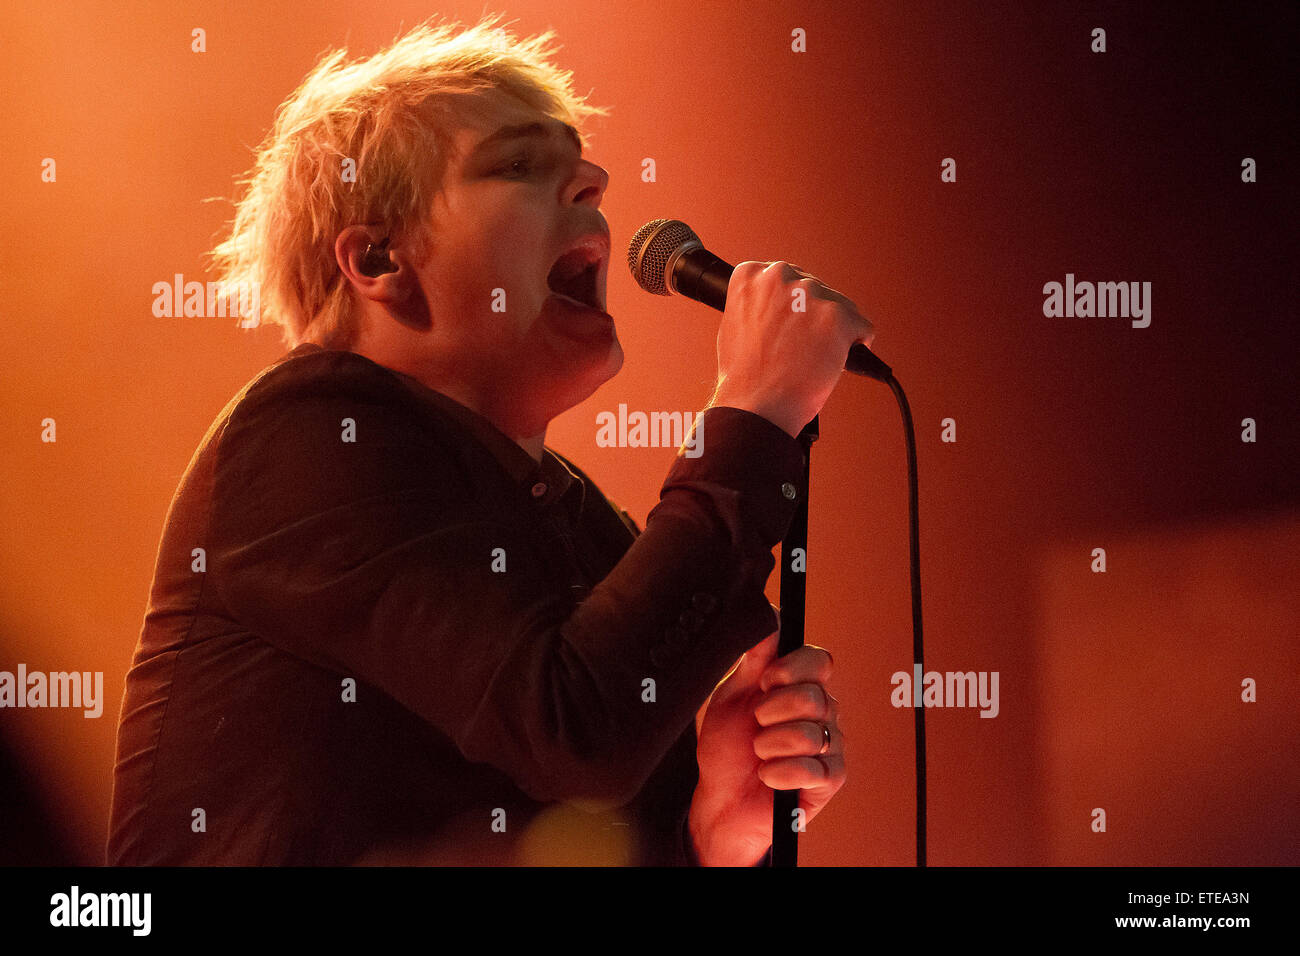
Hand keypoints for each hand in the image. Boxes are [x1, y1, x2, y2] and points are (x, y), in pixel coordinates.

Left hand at [688, 620, 845, 865]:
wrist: (720, 801)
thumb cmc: (726, 750)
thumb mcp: (730, 697)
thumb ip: (753, 658)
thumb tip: (770, 616)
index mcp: (800, 688)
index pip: (819, 661)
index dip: (793, 668)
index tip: (766, 680)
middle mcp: (821, 714)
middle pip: (815, 696)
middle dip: (773, 711)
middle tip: (756, 723)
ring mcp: (829, 747)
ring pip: (811, 734)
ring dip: (771, 745)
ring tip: (758, 753)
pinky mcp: (829, 781)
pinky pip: (812, 769)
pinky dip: (778, 772)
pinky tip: (768, 775)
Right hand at [711, 261, 873, 437]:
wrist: (757, 406)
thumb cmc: (745, 376)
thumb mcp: (736, 324)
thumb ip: (759, 303)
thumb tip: (783, 301)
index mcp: (751, 274)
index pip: (787, 277)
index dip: (791, 306)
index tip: (788, 326)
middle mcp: (780, 276)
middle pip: (815, 290)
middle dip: (813, 316)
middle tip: (800, 348)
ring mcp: (810, 294)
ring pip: (841, 307)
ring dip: (834, 331)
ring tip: (812, 358)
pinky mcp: (838, 316)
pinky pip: (863, 328)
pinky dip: (856, 346)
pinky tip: (835, 362)